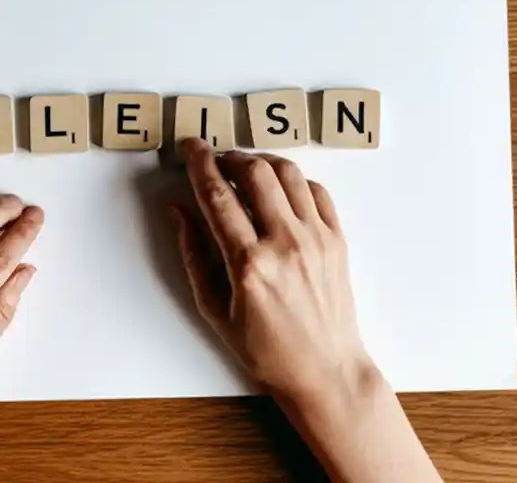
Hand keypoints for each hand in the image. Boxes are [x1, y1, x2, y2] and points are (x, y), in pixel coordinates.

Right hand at [171, 138, 369, 399]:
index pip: (218, 196)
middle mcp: (285, 244)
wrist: (325, 370)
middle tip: (215, 159)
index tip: (189, 147)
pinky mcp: (337, 239)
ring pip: (288, 172)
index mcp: (249, 265)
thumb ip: (193, 255)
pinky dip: (293, 180)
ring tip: (244, 169)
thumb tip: (179, 210)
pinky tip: (278, 190)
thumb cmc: (267, 350)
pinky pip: (315, 190)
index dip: (199, 163)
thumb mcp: (214, 310)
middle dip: (229, 156)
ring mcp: (316, 238)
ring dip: (261, 161)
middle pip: (255, 171)